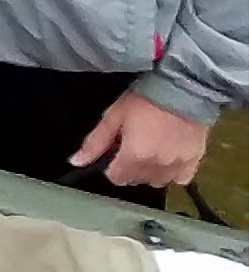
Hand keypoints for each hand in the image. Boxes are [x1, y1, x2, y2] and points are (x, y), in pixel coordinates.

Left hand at [73, 88, 212, 190]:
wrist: (182, 90)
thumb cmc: (144, 100)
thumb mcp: (113, 117)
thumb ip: (95, 143)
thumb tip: (76, 161)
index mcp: (134, 156)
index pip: (116, 178)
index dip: (110, 167)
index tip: (114, 154)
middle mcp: (156, 166)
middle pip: (135, 180)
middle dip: (128, 168)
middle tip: (131, 148)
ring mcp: (178, 166)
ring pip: (157, 182)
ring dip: (149, 173)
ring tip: (149, 153)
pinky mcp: (194, 161)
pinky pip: (181, 179)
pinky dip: (172, 174)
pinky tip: (167, 160)